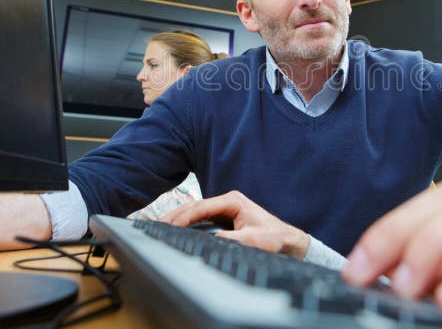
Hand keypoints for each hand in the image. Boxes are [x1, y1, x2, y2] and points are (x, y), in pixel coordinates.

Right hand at [161, 190, 310, 258]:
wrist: (287, 240)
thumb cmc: (274, 237)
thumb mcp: (254, 240)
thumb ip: (234, 240)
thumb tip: (213, 240)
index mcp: (233, 201)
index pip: (202, 206)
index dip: (184, 216)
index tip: (170, 226)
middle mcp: (227, 201)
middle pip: (195, 205)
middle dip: (175, 215)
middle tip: (155, 225)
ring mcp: (224, 208)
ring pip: (195, 210)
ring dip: (178, 217)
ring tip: (158, 227)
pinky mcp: (223, 217)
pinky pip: (200, 217)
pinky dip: (186, 222)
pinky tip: (174, 229)